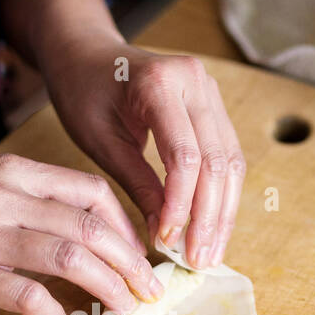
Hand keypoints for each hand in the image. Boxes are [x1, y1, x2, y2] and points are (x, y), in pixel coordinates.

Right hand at [0, 154, 162, 314]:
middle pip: (91, 228)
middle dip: (132, 263)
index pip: (91, 191)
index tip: (138, 253)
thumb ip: (32, 199)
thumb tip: (86, 231)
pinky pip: (26, 295)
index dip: (126, 225)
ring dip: (108, 287)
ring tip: (124, 308)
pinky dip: (54, 312)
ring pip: (70, 258)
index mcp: (13, 171)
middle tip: (150, 289)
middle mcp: (3, 199)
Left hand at [42, 39, 244, 269]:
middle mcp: (195, 81)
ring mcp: (211, 91)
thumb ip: (137, 184)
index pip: (185, 156)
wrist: (87, 53)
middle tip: (198, 261)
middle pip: (217, 162)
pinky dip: (222, 196)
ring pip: (231, 163)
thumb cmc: (83, 91)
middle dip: (209, 218)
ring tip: (210, 254)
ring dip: (223, 213)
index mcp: (159, 83)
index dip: (181, 205)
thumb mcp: (100, 141)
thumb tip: (164, 233)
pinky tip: (212, 228)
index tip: (167, 241)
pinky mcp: (215, 106)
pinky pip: (228, 157)